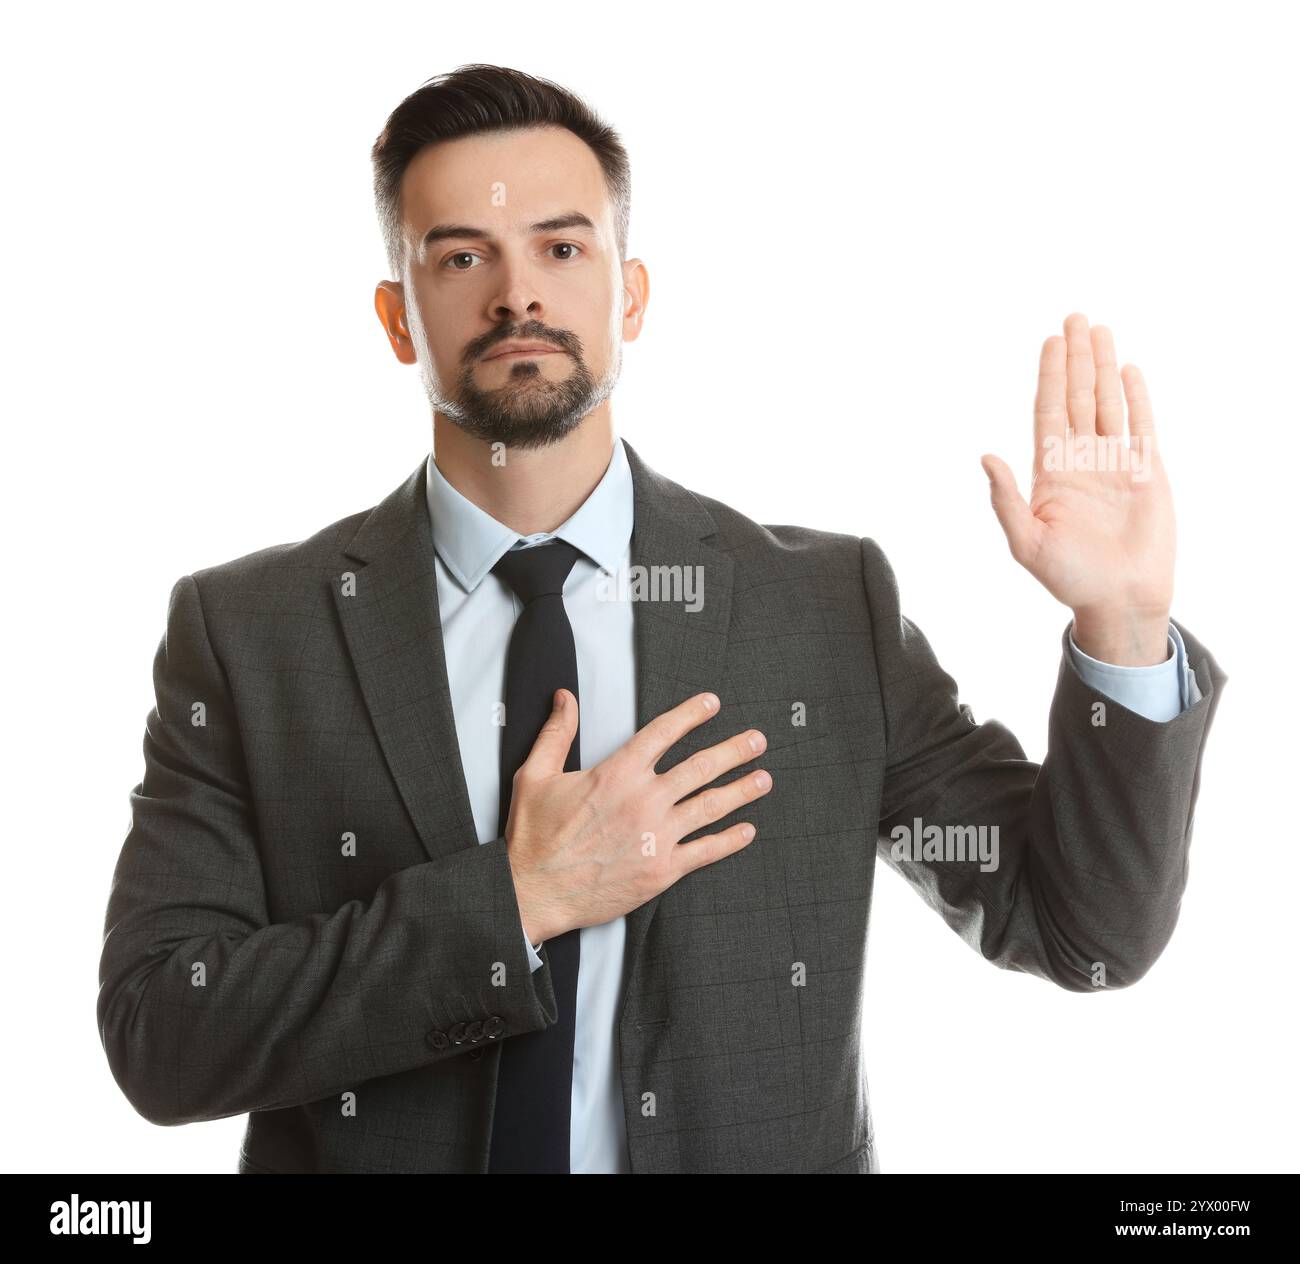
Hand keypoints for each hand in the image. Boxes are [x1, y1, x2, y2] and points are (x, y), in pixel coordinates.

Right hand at [505, 688, 770, 943]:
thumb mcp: (536, 774)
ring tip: (764, 778)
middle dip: (734, 751)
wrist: (534, 892)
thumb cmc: (533, 836)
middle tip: (757, 741)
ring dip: (741, 790)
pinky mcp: (661, 870)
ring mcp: (656, 836)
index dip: (691, 714)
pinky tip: (747, 830)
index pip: (664, 733)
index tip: (713, 704)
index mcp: (617, 773)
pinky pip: (706, 851)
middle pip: (700, 766)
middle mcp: (644, 799)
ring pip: (711, 805)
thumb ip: (557, 733)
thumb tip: (564, 697)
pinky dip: (730, 840)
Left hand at [981, 312, 1175, 664]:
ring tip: (1099, 330)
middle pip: (1077, 396)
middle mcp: (1082, 459)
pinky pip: (1141, 424)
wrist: (1119, 598)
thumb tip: (986, 457)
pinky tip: (1128, 370)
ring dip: (1103, 366)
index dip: (1049, 376)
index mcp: (1050, 471)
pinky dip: (1136, 397)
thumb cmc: (1069, 577)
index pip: (1048, 411)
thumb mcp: (1026, 542)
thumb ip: (1005, 499)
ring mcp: (1115, 461)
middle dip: (1075, 358)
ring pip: (1108, 402)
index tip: (1050, 342)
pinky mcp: (1146, 470)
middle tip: (1074, 318)